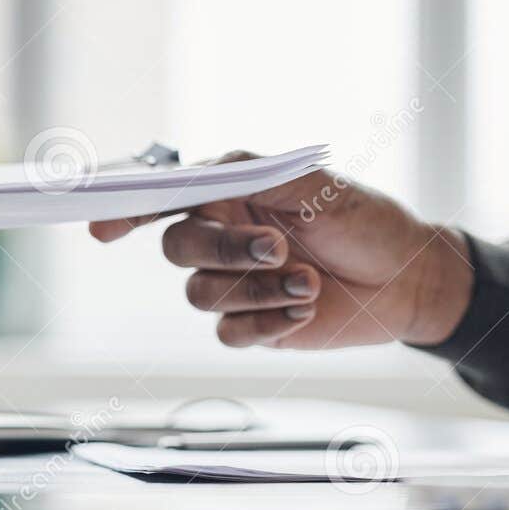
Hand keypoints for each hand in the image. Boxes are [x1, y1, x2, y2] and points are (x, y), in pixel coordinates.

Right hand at [88, 155, 473, 348]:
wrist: (406, 280)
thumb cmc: (366, 222)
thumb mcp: (321, 186)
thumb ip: (264, 177)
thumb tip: (211, 176)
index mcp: (229, 196)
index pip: (164, 198)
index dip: (126, 210)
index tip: (102, 227)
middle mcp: (223, 237)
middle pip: (177, 248)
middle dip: (222, 250)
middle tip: (275, 249)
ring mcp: (234, 284)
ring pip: (202, 295)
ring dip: (256, 290)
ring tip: (309, 283)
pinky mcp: (252, 326)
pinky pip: (229, 333)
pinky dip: (266, 323)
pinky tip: (305, 309)